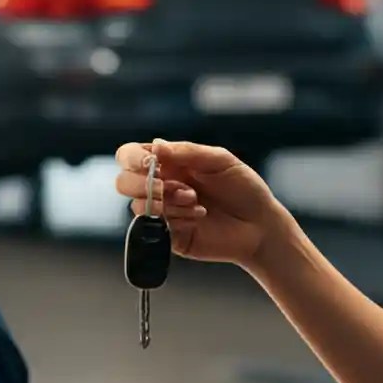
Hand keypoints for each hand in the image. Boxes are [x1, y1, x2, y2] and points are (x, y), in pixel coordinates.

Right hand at [114, 139, 290, 268]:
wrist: (260, 224)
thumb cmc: (243, 188)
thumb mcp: (220, 161)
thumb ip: (187, 152)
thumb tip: (155, 146)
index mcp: (169, 163)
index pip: (130, 155)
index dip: (132, 158)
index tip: (150, 163)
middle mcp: (160, 186)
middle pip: (123, 182)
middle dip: (142, 184)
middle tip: (169, 188)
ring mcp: (163, 213)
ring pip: (138, 207)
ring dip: (167, 202)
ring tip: (196, 202)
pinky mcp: (169, 236)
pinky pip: (155, 228)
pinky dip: (176, 220)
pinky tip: (198, 216)